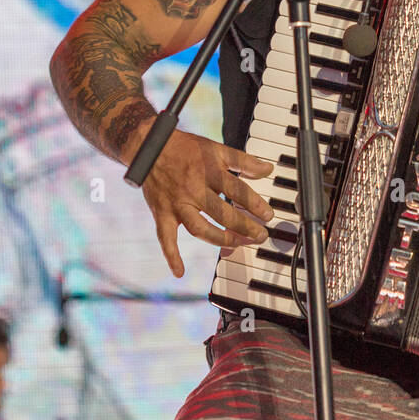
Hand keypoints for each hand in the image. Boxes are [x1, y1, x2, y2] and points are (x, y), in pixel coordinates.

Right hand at [139, 129, 274, 277]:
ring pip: (200, 228)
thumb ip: (243, 161)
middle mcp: (194, 190)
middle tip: (260, 235)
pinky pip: (165, 237)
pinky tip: (180, 272)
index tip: (268, 216)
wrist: (150, 146)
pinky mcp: (162, 213)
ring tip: (238, 244)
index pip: (237, 190)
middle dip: (244, 227)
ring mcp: (177, 204)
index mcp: (209, 171)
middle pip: (222, 213)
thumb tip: (267, 169)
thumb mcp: (217, 149)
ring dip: (221, 239)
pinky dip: (171, 255)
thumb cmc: (186, 148)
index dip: (255, 204)